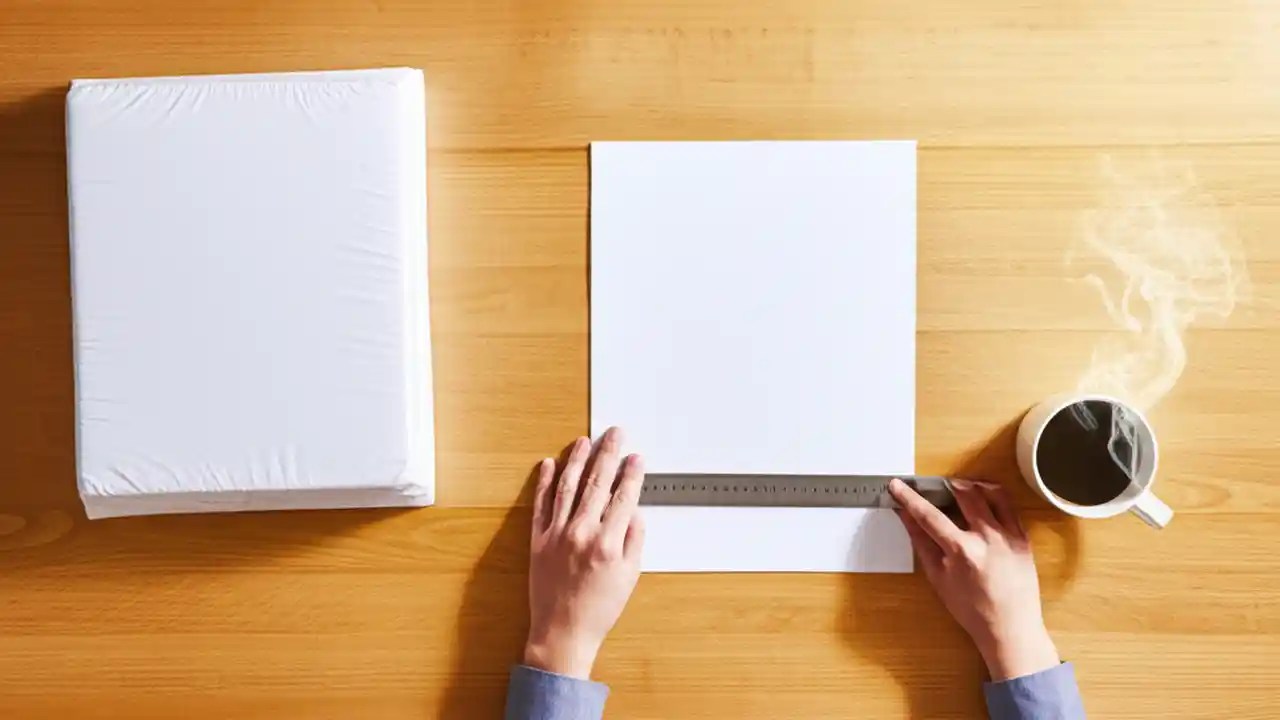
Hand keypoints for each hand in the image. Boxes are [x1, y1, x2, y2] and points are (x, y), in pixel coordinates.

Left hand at [524, 427, 645, 678]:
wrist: (563, 632)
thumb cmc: (598, 609)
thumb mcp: (630, 577)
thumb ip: (634, 541)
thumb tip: (635, 513)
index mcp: (608, 543)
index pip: (623, 497)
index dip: (631, 473)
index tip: (636, 457)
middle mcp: (581, 533)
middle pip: (597, 483)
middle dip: (608, 454)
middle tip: (615, 434)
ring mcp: (557, 534)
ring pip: (568, 487)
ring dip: (577, 460)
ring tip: (584, 441)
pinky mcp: (537, 540)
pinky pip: (540, 504)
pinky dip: (543, 482)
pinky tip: (548, 464)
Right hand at [889, 477, 1059, 680]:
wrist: (1010, 627)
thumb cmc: (971, 609)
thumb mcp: (938, 577)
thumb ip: (921, 542)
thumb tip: (906, 516)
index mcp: (962, 550)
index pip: (929, 515)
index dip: (910, 497)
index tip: (898, 485)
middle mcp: (988, 537)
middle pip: (964, 494)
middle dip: (946, 485)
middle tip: (936, 486)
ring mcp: (1009, 535)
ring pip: (991, 493)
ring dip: (972, 486)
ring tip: (961, 489)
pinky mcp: (1023, 538)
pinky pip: (1009, 507)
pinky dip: (993, 498)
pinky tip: (984, 504)